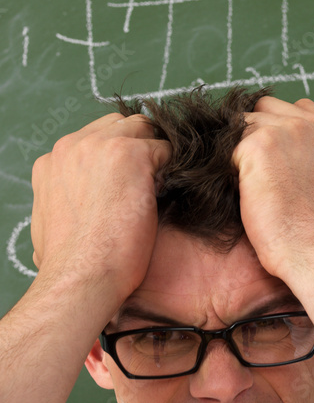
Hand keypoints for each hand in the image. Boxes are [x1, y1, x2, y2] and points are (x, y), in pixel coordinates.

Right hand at [31, 113, 170, 309]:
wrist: (82, 278)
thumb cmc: (73, 267)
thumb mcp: (52, 229)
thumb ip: (67, 203)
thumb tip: (81, 211)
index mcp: (51, 163)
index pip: (93, 138)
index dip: (116, 157)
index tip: (129, 182)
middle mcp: (72, 146)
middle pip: (119, 124)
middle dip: (138, 146)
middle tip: (150, 181)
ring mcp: (100, 145)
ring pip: (144, 129)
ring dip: (155, 154)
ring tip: (161, 188)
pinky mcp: (130, 154)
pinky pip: (166, 148)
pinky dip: (172, 168)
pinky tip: (169, 195)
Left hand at [231, 96, 313, 338]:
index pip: (302, 110)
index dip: (283, 131)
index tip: (277, 159)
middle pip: (267, 108)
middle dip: (257, 133)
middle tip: (253, 171)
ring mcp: (286, 131)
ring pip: (242, 125)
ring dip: (238, 151)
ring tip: (242, 185)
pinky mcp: (258, 146)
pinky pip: (227, 145)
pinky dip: (227, 167)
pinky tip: (236, 192)